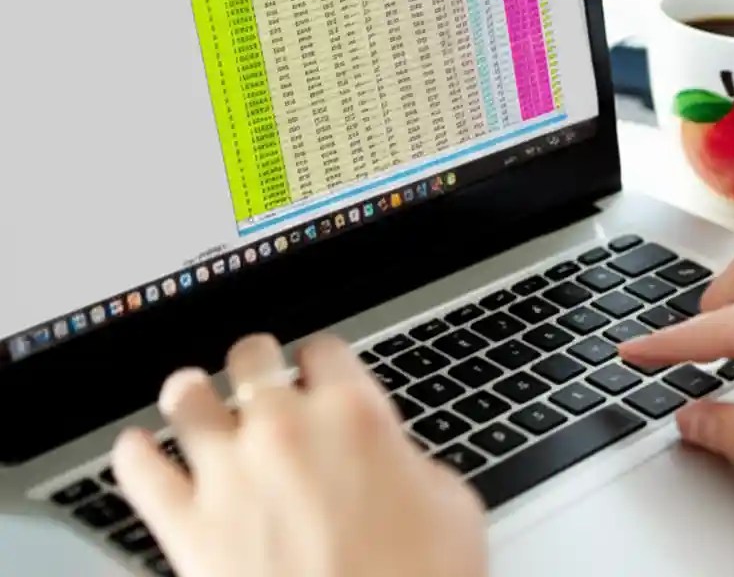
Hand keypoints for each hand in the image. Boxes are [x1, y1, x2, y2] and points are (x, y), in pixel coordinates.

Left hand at [111, 333, 486, 576]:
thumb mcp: (452, 506)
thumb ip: (413, 463)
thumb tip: (396, 465)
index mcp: (355, 416)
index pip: (325, 351)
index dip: (324, 360)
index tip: (322, 372)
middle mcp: (286, 432)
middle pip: (251, 359)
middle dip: (258, 364)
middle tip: (261, 377)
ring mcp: (229, 477)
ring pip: (185, 399)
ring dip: (191, 393)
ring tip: (194, 396)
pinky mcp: (187, 529)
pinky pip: (139, 472)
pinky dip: (134, 455)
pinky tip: (139, 449)